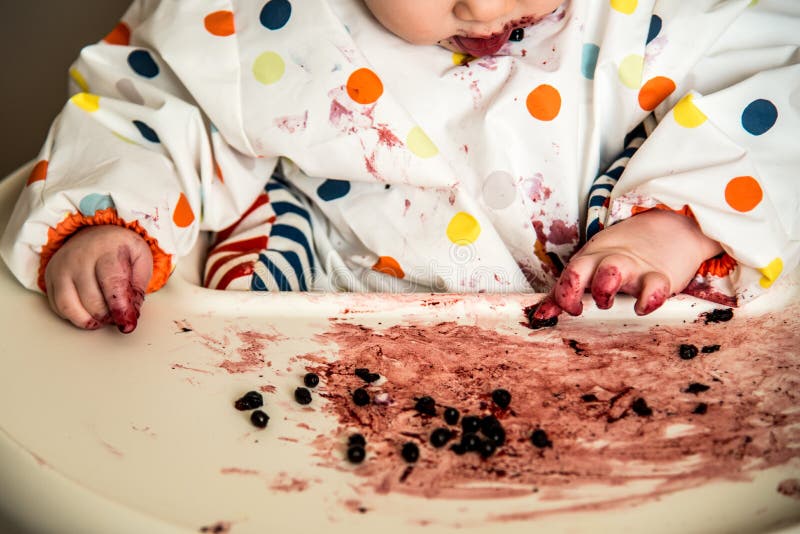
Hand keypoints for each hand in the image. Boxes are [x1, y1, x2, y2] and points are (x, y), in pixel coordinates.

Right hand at [44, 225, 152, 332]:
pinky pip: (58, 307)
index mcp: (107, 250)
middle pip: (91, 300)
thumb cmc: (120, 249)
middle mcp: (79, 258)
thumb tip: (130, 315)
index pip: (112, 282)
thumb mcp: (141, 260)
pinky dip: (74, 316)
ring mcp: (61, 268)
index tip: (127, 323)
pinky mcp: (49, 277)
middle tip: (118, 315)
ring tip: (103, 318)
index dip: (120, 307)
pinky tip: (87, 311)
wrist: (96, 232)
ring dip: (89, 320)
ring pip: (69, 306)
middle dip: (108, 315)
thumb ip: (138, 287)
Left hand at [532, 209, 722, 319]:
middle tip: (579, 308)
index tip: (570, 311)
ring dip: (603, 288)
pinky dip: (647, 300)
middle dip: (572, 287)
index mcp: (589, 260)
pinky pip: (655, 287)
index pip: (566, 273)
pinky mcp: (659, 276)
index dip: (561, 295)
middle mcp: (607, 261)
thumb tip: (540, 315)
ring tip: (606, 302)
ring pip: (612, 270)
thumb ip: (567, 292)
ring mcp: (633, 267)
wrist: (667, 233)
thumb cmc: (621, 258)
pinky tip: (641, 307)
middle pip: (581, 267)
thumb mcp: (591, 269)